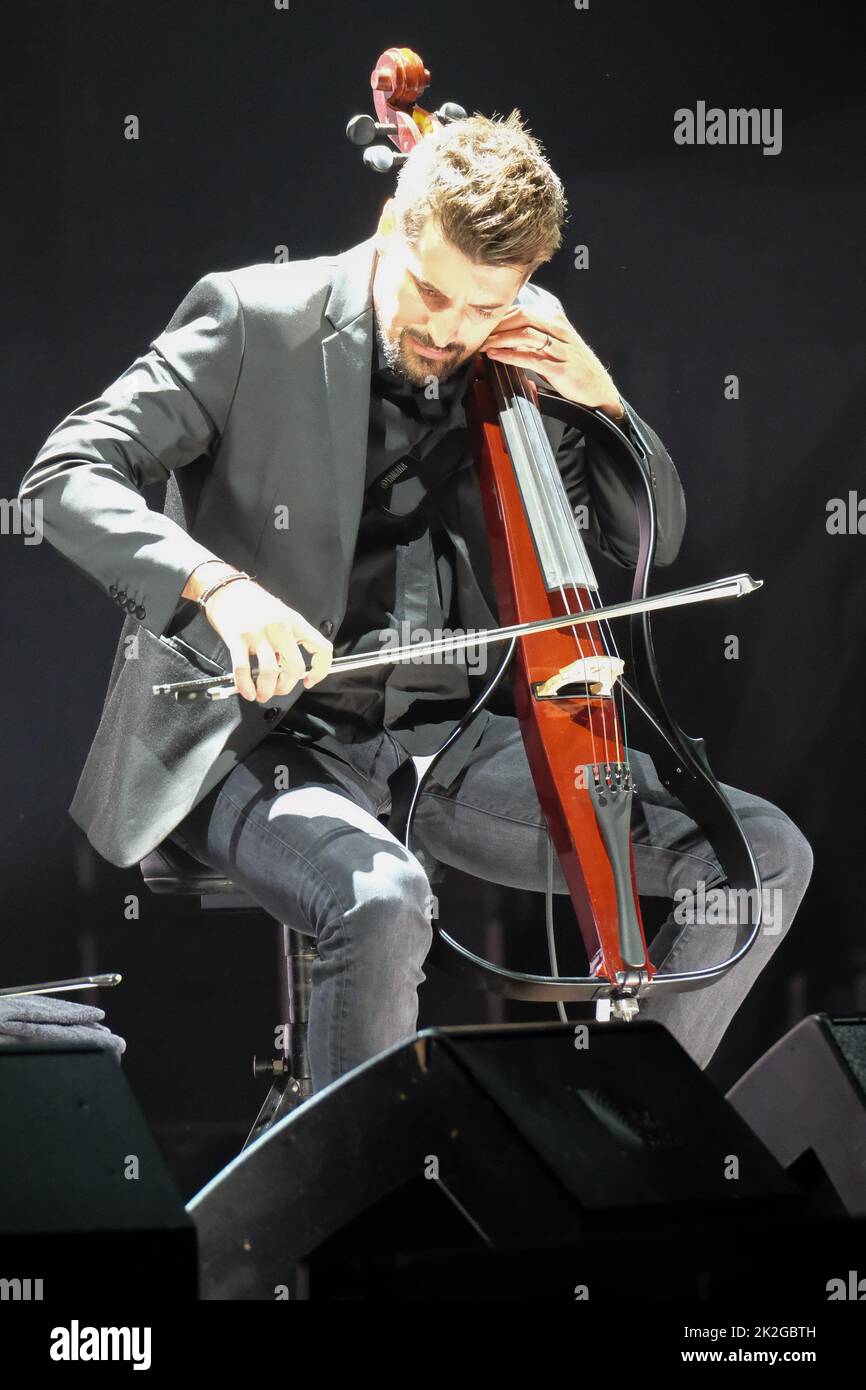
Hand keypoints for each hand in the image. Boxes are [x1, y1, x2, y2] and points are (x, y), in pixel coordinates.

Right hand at [202, 579, 333, 702]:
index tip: (309, 680)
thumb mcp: (281, 614)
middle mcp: (280, 627)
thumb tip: (289, 669)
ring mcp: (258, 633)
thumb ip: (289, 639)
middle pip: (295, 667)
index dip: (320, 670)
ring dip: (266, 690)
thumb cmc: (254, 603)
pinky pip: (243, 669)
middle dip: (287, 686)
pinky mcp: (237, 638)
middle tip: (278, 690)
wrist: (226, 589)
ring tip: (261, 694)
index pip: (322, 648)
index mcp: (296, 622)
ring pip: (270, 671)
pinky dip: (245, 686)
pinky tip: (247, 691)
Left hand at [482, 304, 624, 418]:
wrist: (598, 390)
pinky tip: (496, 356)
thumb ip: (535, 339)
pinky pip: (532, 358)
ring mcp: (562, 350)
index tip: (484, 326)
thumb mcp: (556, 347)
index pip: (524, 311)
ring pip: (527, 335)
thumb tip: (507, 336)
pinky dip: (511, 356)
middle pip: (524, 317)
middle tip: (479, 334)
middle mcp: (561, 331)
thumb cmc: (574, 369)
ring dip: (501, 339)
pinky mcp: (561, 369)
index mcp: (558, 322)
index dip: (502, 317)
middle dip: (499, 324)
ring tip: (483, 345)